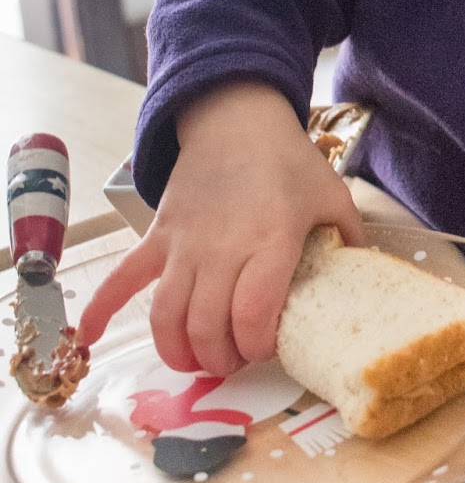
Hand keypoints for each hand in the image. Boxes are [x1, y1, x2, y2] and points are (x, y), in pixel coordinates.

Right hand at [76, 82, 365, 374]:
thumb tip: (358, 280)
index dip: (256, 346)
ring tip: (197, 363)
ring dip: (178, 351)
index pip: (252, 314)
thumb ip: (349, 241)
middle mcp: (222, 246)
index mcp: (270, 238)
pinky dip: (103, 308)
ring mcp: (183, 242)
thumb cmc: (287, 162)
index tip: (266, 350)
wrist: (236, 119)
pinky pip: (123, 277)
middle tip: (234, 362)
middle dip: (220, 359)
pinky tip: (89, 338)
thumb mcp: (331, 197)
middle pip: (207, 324)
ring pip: (167, 314)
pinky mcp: (156, 235)